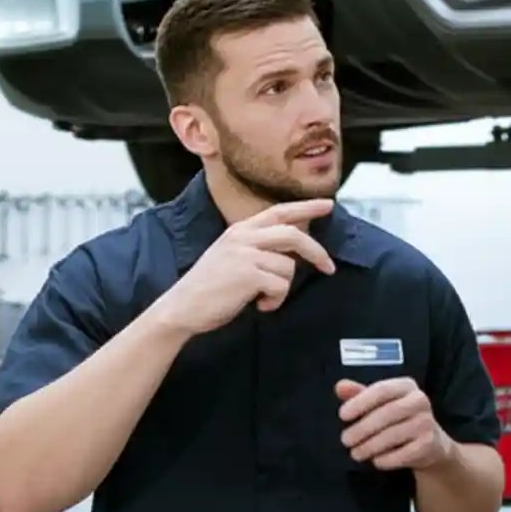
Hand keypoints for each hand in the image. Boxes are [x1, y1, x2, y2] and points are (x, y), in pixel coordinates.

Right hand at [153, 199, 335, 334]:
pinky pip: (281, 286)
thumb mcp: (230, 255)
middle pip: (293, 235)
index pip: (279, 211)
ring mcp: (245, 255)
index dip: (305, 207)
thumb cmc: (209, 287)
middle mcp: (243, 237)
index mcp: (240, 230)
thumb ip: (257, 246)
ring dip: (282, 288)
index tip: (328, 204)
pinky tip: (258, 305)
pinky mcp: (248, 275)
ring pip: (289, 267)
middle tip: (328, 268)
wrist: (182, 307)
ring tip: (263, 297)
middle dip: (316, 252)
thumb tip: (292, 249)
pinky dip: (275, 301)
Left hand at [337, 378, 452, 470]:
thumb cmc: (398, 419)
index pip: (381, 390)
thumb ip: (359, 394)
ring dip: (370, 446)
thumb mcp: (380, 403)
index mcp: (406, 386)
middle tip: (346, 440)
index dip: (360, 402)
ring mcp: (427, 423)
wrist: (430, 444)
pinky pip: (403, 453)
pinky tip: (376, 460)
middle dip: (362, 428)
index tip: (342, 415)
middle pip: (387, 413)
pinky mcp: (429, 444)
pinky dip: (386, 459)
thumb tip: (340, 386)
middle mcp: (420, 401)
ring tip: (356, 453)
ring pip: (394, 435)